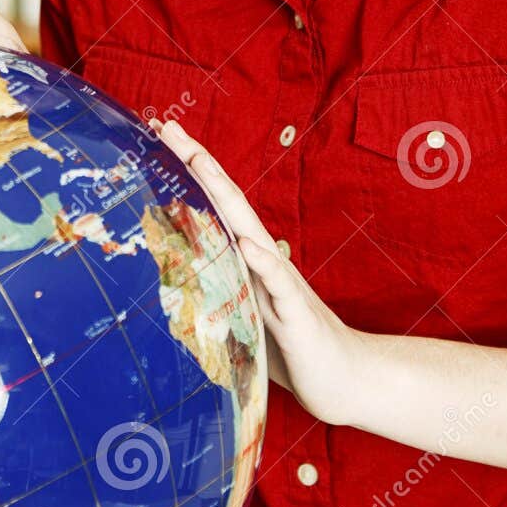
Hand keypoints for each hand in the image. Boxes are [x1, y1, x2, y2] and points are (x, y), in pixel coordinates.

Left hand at [153, 117, 367, 426]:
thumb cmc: (292, 348)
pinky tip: (248, 242)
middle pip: (228, 202)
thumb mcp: (243, 317)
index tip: (158, 137)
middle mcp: (265, 261)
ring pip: (249, 230)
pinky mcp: (296, 315)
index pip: (215, 206)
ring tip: (199, 162)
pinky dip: (264, 261)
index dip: (188, 173)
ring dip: (224, 196)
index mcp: (250, 261)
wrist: (347, 380)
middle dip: (197, 163)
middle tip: (167, 126)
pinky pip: (280, 285)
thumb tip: (172, 286)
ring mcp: (281, 285)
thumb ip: (217, 295)